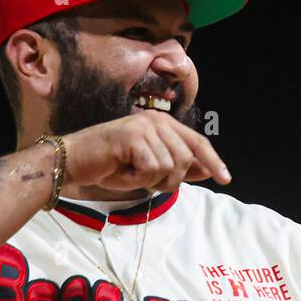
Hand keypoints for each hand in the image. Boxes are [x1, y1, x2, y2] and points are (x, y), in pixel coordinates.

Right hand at [62, 109, 230, 192]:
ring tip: (130, 173)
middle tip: (144, 180)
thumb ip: (178, 167)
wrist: (74, 161)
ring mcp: (145, 126)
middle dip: (169, 180)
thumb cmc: (110, 165)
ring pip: (170, 167)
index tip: (225, 179)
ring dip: (150, 180)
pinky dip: (136, 179)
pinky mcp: (134, 137)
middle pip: (185, 160)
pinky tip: (121, 171)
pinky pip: (151, 169)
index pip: (197, 143)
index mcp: (163, 124)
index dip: (213, 162)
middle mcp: (157, 120)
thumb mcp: (150, 169)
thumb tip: (207, 170)